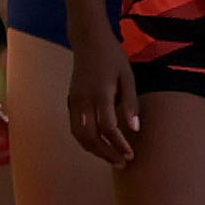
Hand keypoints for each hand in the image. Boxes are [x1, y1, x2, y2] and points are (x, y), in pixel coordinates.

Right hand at [67, 39, 140, 166]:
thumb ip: (131, 103)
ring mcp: (74, 101)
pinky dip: (86, 140)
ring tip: (111, 157)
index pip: (108, 128)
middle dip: (106, 153)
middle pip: (90, 137)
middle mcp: (83, 101)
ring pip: (79, 135)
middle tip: (122, 163)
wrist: (88, 41)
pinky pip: (75, 127)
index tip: (131, 155)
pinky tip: (100, 144)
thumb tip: (134, 129)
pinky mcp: (70, 101)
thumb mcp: (128, 77)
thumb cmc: (112, 57)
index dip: (120, 144)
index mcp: (100, 94)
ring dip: (94, 150)